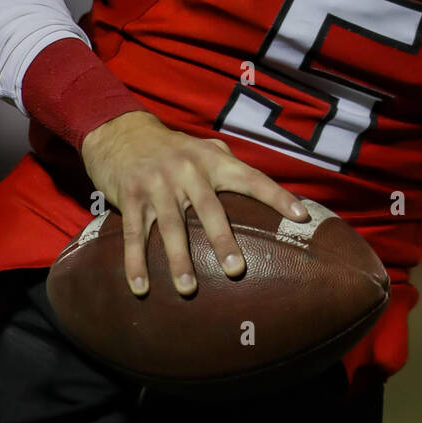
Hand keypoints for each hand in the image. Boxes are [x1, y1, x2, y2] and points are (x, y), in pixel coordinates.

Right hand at [80, 110, 308, 297]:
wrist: (120, 132)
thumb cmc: (172, 147)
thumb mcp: (203, 147)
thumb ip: (229, 163)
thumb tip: (261, 186)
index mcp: (212, 160)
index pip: (251, 178)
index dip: (277, 196)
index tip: (301, 216)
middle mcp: (188, 171)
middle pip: (209, 209)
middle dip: (222, 240)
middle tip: (235, 270)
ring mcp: (158, 185)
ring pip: (172, 227)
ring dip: (179, 260)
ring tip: (189, 290)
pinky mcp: (131, 198)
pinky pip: (134, 234)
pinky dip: (136, 262)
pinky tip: (141, 288)